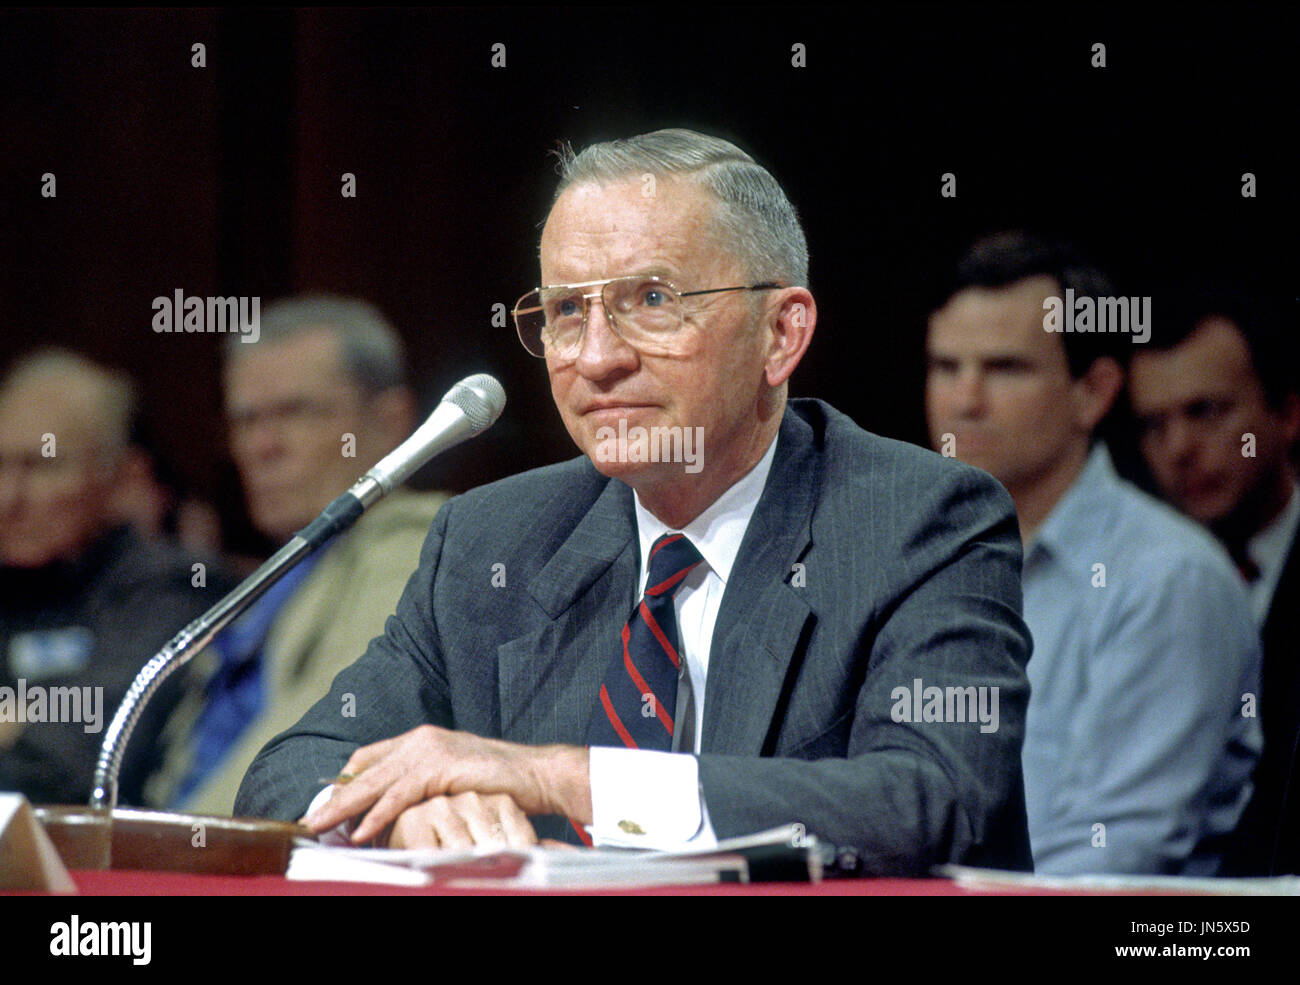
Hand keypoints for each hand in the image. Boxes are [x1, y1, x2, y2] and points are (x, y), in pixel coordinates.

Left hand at [302, 724, 591, 843]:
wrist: (536, 775)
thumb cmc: (499, 783)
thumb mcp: (453, 780)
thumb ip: (424, 787)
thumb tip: (396, 811)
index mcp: (421, 739)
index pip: (369, 757)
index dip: (345, 782)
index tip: (328, 805)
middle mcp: (420, 739)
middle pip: (364, 768)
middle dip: (334, 797)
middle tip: (310, 820)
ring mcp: (430, 750)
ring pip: (375, 781)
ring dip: (344, 807)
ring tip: (321, 827)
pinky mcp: (440, 767)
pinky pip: (399, 795)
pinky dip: (376, 814)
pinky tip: (361, 831)